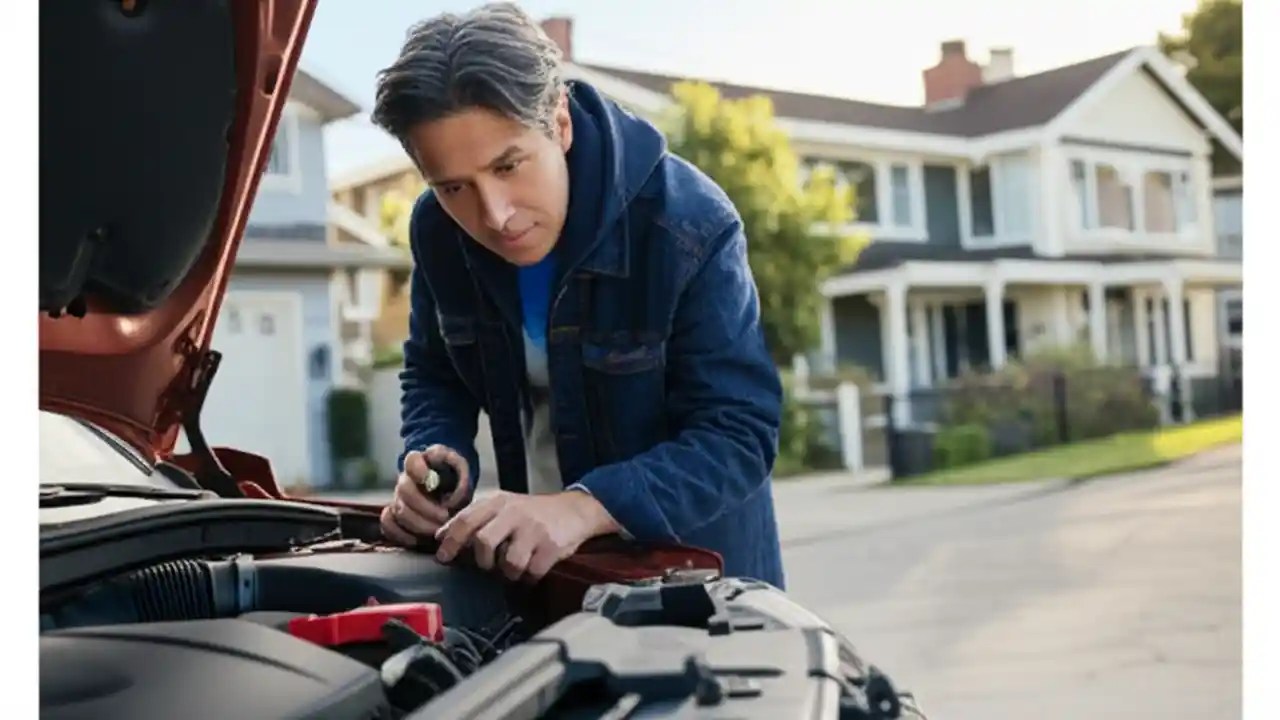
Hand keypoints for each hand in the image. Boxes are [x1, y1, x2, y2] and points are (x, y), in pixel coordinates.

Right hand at [380, 446, 470, 546]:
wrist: (451, 490)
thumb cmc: (456, 478)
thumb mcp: (463, 469)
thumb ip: (461, 474)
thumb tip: (453, 494)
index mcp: (419, 462)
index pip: (411, 461)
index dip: (417, 470)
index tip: (428, 479)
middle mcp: (405, 480)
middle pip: (404, 491)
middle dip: (426, 507)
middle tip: (445, 517)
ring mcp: (398, 499)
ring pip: (398, 511)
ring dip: (419, 524)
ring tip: (438, 530)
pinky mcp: (395, 517)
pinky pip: (389, 526)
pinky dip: (403, 535)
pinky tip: (420, 539)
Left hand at [433, 489, 620, 581]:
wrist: (575, 510)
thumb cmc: (532, 513)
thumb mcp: (503, 507)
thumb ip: (474, 518)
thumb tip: (441, 536)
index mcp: (498, 502)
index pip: (466, 520)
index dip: (451, 541)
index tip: (442, 558)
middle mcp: (514, 513)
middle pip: (483, 542)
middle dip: (482, 560)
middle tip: (487, 565)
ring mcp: (534, 529)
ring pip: (509, 562)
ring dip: (508, 572)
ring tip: (514, 568)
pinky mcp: (551, 546)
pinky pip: (532, 572)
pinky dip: (528, 578)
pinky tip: (531, 571)